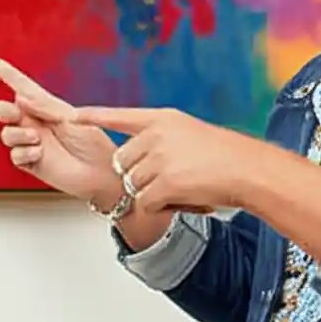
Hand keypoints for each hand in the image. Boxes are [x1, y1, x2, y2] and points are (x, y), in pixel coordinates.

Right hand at [0, 58, 116, 202]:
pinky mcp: (32, 163)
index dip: (10, 76)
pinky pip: (15, 155)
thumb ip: (44, 107)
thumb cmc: (94, 143)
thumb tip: (20, 98)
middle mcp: (37, 125)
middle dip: (3, 110)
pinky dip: (24, 152)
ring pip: (7, 134)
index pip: (25, 89)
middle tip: (12, 111)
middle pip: (7, 112)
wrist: (102, 172)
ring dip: (17, 134)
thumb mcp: (71, 117)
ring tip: (37, 138)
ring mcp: (33, 144)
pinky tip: (39, 153)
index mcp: (47, 108)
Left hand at [70, 106, 273, 214]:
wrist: (248, 169)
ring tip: (182, 187)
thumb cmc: (226, 155)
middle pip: (123, 162)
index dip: (94, 116)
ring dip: (152, 193)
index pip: (120, 116)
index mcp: (162, 119)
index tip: (73, 115)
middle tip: (168, 180)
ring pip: (133, 185)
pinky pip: (145, 202)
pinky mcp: (164, 182)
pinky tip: (181, 198)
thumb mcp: (190, 134)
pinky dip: (160, 206)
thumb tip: (136, 161)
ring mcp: (159, 158)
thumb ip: (162, 140)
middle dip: (138, 176)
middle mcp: (157, 134)